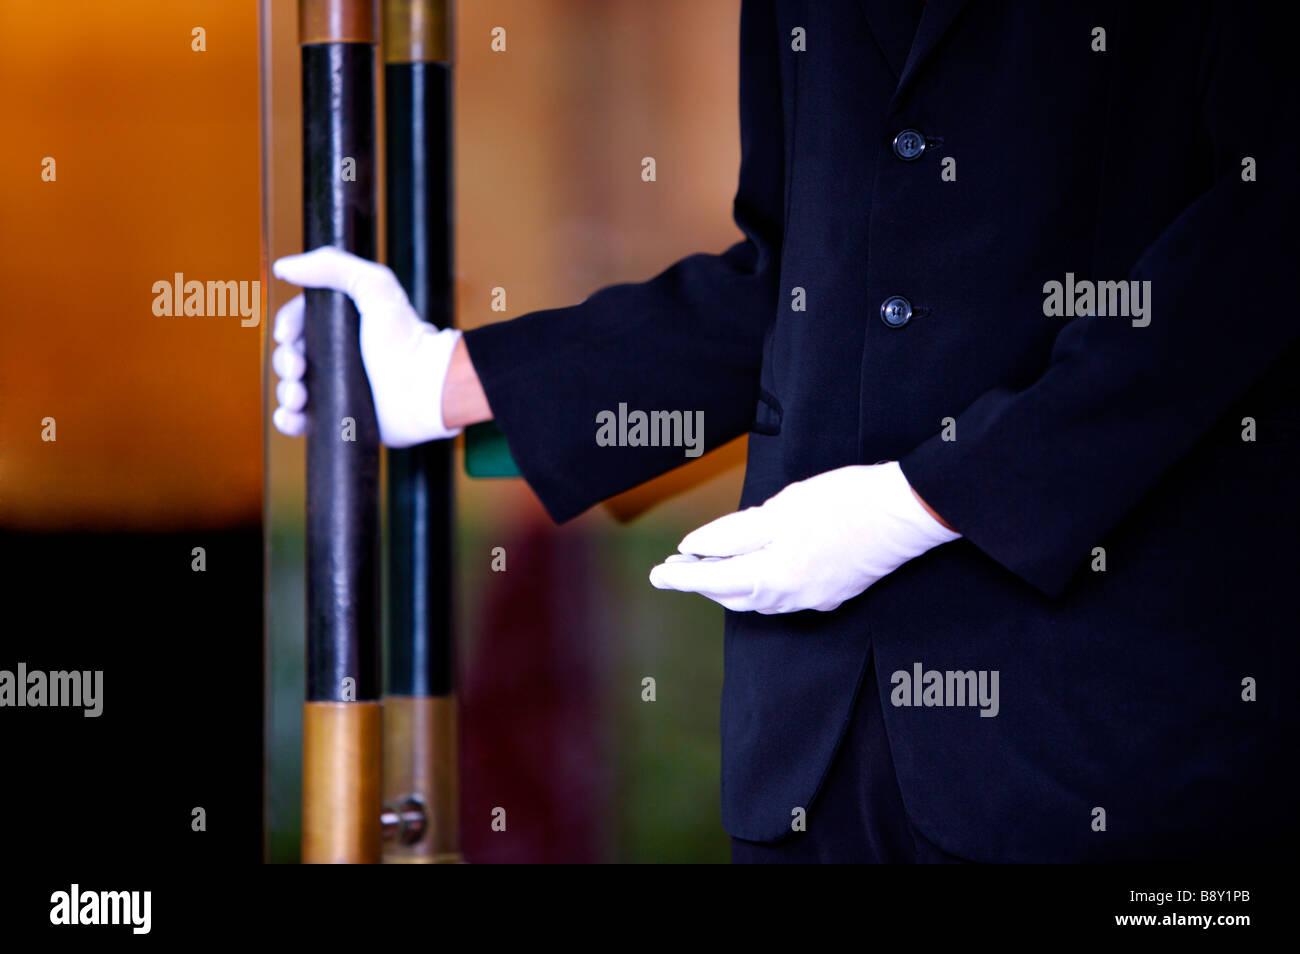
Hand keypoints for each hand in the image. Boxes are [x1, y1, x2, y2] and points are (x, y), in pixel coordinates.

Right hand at [270, 246, 463, 447]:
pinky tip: (292, 416)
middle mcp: (338, 356)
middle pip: (291, 355)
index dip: (287, 326)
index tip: (287, 334)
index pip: (299, 322)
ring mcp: (338, 387)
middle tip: (298, 369)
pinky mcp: (340, 417)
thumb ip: (333, 266)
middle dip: (285, 361)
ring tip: (299, 396)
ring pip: (292, 388)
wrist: (427, 389)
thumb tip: (283, 266)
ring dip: (285, 391)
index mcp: (343, 326)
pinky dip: (288, 419)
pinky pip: (302, 420)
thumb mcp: (374, 287)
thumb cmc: (406, 339)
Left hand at [648, 461, 959, 613]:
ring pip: (758, 600)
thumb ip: (733, 534)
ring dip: (730, 587)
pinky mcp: (833, 594)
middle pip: (733, 595)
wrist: (906, 512)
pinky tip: (757, 571)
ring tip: (709, 568)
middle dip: (703, 582)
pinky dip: (761, 586)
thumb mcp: (779, 509)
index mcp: (773, 575)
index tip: (658, 572)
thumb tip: (697, 548)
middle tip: (676, 568)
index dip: (682, 575)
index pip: (712, 579)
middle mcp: (790, 597)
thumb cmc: (843, 501)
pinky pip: (784, 597)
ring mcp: (814, 599)